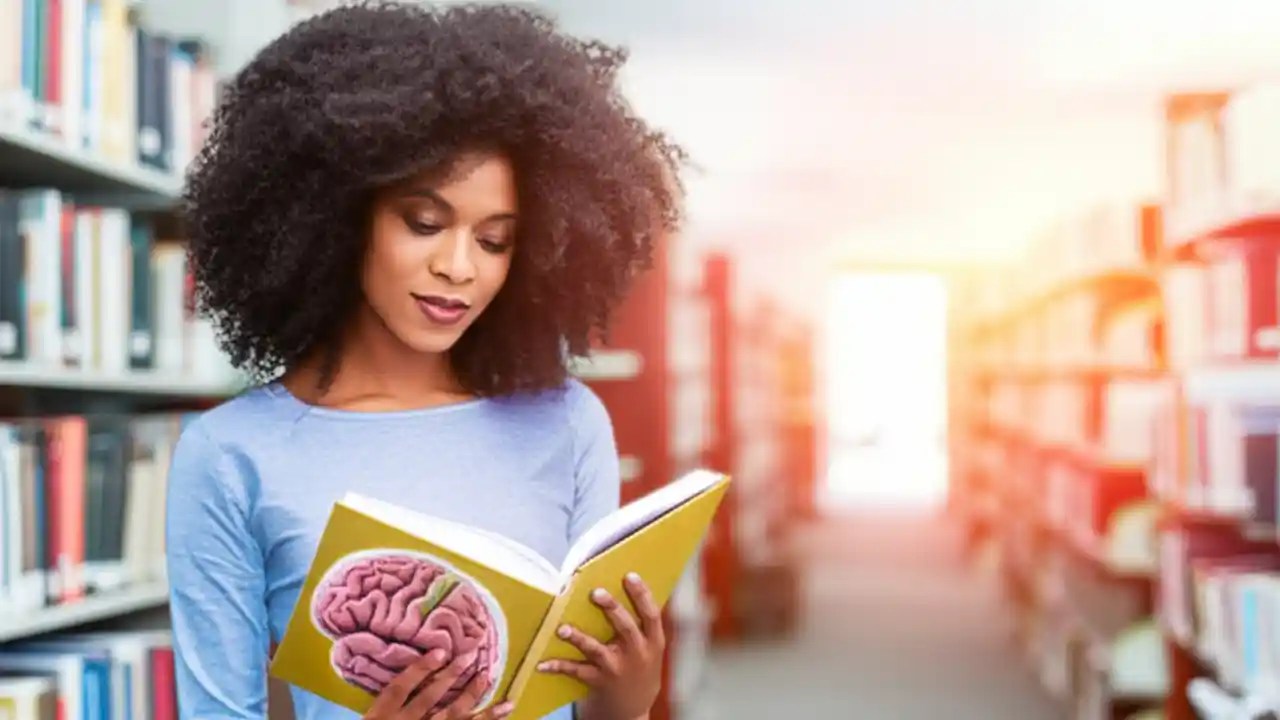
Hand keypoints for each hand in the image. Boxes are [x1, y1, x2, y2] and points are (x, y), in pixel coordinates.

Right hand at [363, 649, 512, 719]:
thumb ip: (387, 705)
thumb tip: (403, 681)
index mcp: (381, 717)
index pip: (399, 689)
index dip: (419, 670)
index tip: (440, 652)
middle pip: (431, 699)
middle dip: (452, 678)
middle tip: (472, 658)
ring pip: (452, 719)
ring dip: (476, 704)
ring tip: (495, 688)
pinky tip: (501, 717)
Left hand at [537, 572, 663, 719]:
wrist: (632, 711)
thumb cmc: (639, 668)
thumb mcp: (650, 649)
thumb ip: (641, 626)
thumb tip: (626, 587)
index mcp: (653, 642)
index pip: (651, 615)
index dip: (642, 595)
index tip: (630, 576)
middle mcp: (637, 654)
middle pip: (625, 628)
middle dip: (612, 609)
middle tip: (596, 592)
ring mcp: (617, 668)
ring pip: (597, 650)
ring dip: (579, 638)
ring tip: (563, 628)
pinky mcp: (598, 681)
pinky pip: (576, 671)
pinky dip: (559, 666)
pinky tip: (542, 663)